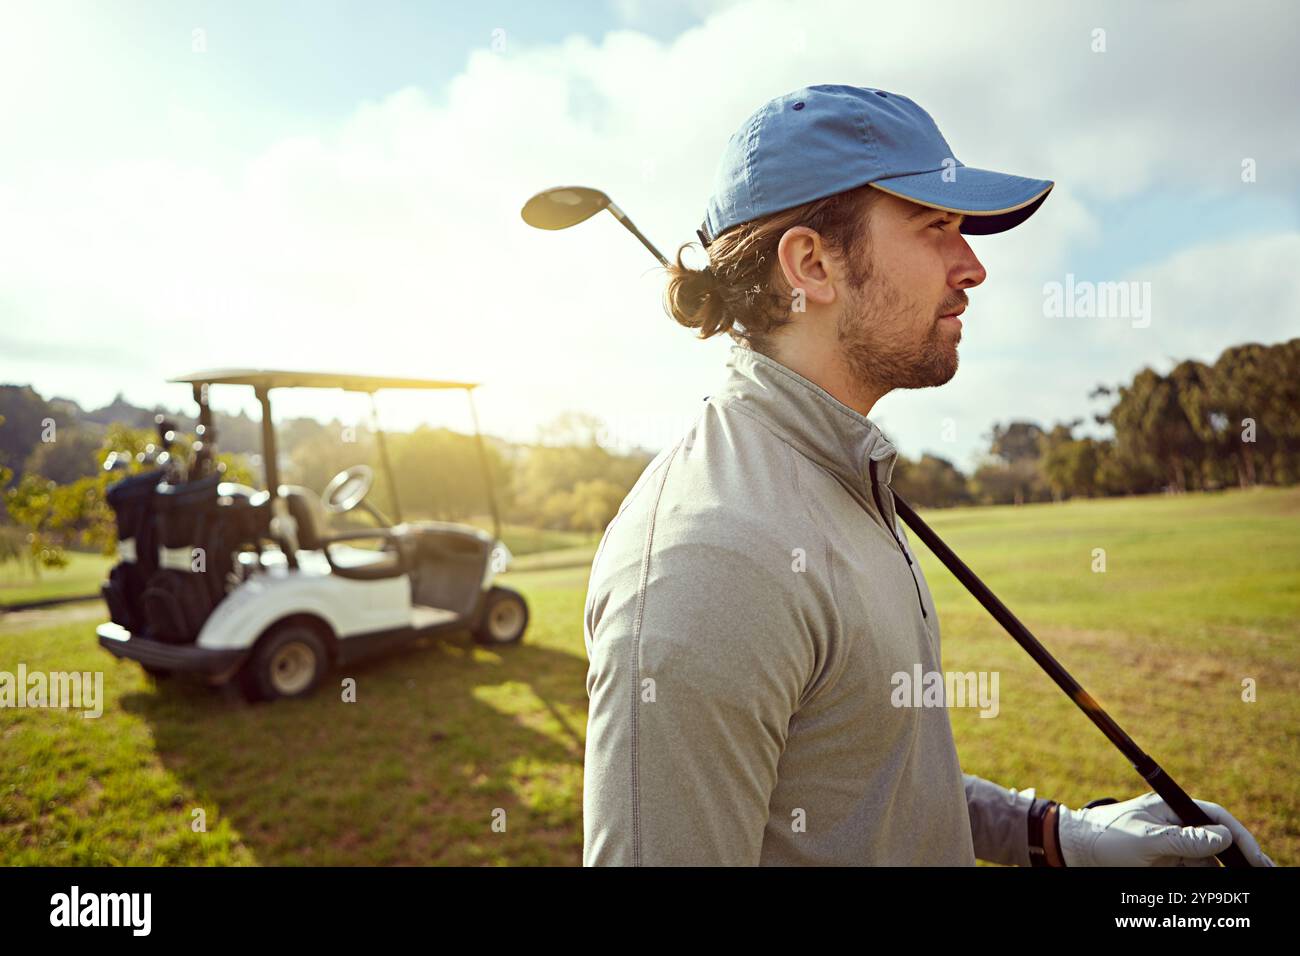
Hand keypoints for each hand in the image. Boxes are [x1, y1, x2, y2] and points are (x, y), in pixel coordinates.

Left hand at [1056, 791, 1274, 866]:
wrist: (1075, 850)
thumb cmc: (1105, 837)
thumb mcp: (1146, 839)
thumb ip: (1184, 839)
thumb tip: (1224, 837)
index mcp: (1171, 808)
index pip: (1215, 817)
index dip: (1239, 836)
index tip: (1254, 857)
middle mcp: (1174, 825)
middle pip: (1216, 840)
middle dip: (1238, 856)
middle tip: (1260, 871)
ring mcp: (1171, 845)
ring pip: (1206, 860)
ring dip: (1220, 870)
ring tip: (1232, 876)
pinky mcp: (1164, 862)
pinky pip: (1192, 870)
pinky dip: (1204, 876)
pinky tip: (1211, 880)